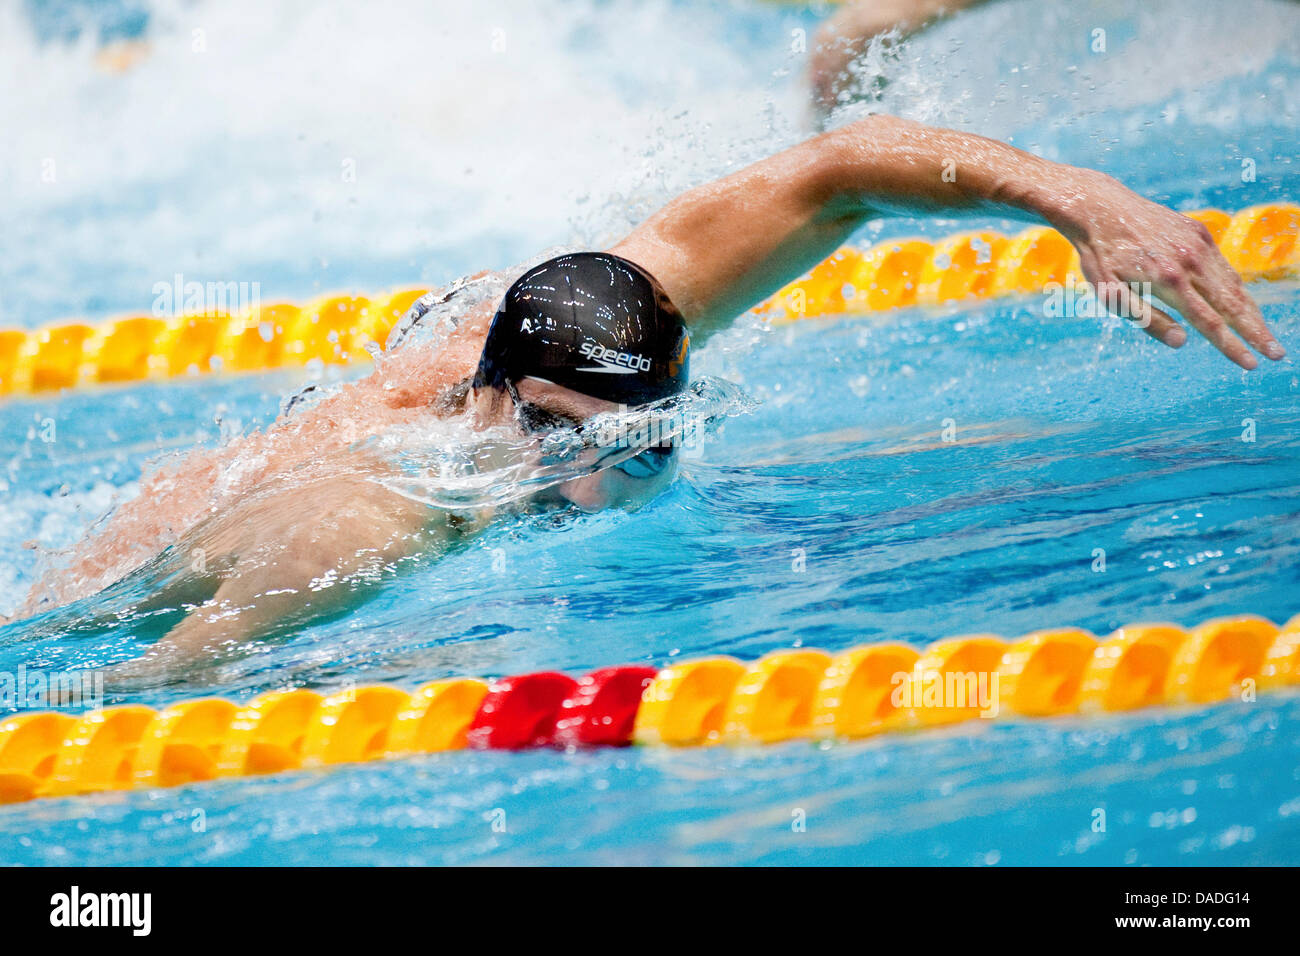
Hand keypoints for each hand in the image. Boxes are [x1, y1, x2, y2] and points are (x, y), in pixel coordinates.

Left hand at [1054, 173, 1284, 368]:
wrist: (1101, 208)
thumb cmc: (1099, 256)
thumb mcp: (1110, 294)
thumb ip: (1146, 319)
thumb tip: (1182, 342)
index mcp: (1168, 281)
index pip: (1210, 322)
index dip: (1232, 346)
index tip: (1252, 365)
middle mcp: (1190, 261)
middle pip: (1232, 305)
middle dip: (1257, 332)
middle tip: (1277, 354)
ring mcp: (1198, 244)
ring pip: (1233, 285)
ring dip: (1251, 312)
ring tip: (1264, 335)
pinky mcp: (1199, 232)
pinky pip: (1222, 266)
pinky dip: (1235, 287)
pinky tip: (1240, 305)